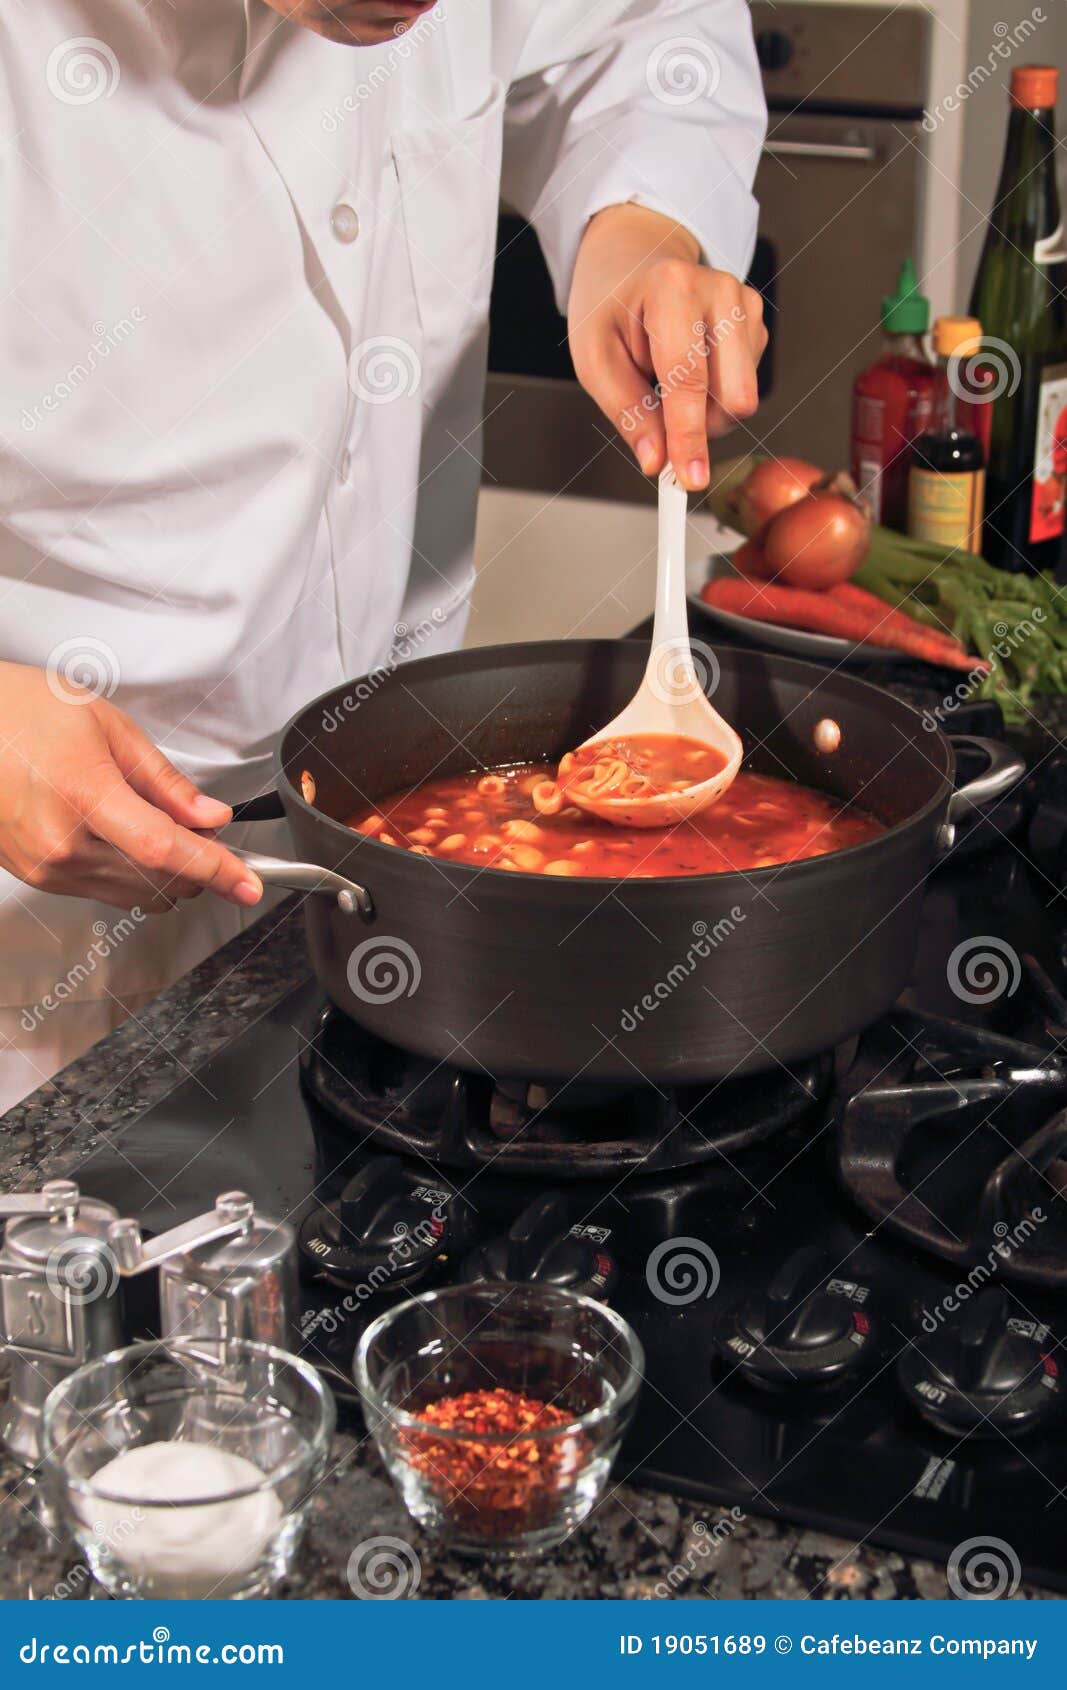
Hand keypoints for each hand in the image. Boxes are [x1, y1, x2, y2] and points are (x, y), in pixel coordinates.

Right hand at [0, 663, 262, 912]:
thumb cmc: (21, 713)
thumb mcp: (107, 727)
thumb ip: (165, 781)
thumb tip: (211, 816)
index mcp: (83, 794)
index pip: (165, 849)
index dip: (216, 870)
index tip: (249, 884)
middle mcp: (62, 842)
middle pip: (158, 879)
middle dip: (199, 865)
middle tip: (208, 830)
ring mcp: (47, 866)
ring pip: (136, 894)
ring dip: (167, 874)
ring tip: (164, 827)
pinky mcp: (38, 877)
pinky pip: (104, 890)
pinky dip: (133, 875)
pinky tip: (128, 839)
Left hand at [568, 203, 767, 491]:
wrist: (632, 266)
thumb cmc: (611, 308)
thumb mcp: (595, 360)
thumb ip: (627, 412)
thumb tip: (656, 460)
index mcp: (673, 289)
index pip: (690, 380)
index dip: (689, 436)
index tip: (691, 478)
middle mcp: (720, 291)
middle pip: (735, 397)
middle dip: (701, 426)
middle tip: (662, 421)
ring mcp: (746, 305)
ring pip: (743, 398)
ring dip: (707, 411)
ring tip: (669, 383)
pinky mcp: (757, 323)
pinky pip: (745, 386)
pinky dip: (716, 394)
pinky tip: (691, 370)